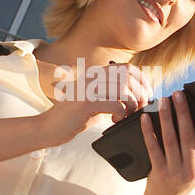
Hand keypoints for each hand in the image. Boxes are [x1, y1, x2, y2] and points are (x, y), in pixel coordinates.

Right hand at [37, 59, 154, 145]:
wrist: (48, 126)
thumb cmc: (74, 117)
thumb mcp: (95, 101)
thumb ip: (112, 96)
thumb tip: (138, 100)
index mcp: (96, 74)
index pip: (128, 68)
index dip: (142, 81)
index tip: (146, 95)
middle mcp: (93, 77)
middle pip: (128, 77)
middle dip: (140, 94)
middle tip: (138, 109)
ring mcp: (89, 88)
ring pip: (124, 90)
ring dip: (131, 105)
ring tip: (127, 115)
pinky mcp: (86, 103)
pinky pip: (115, 105)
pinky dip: (121, 114)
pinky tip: (114, 121)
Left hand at [141, 90, 194, 194]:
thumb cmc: (188, 175)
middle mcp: (192, 168)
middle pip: (188, 136)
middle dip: (184, 113)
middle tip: (179, 94)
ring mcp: (175, 170)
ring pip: (170, 139)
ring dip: (167, 117)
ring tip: (164, 100)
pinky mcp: (159, 171)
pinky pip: (153, 148)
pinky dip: (149, 131)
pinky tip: (146, 118)